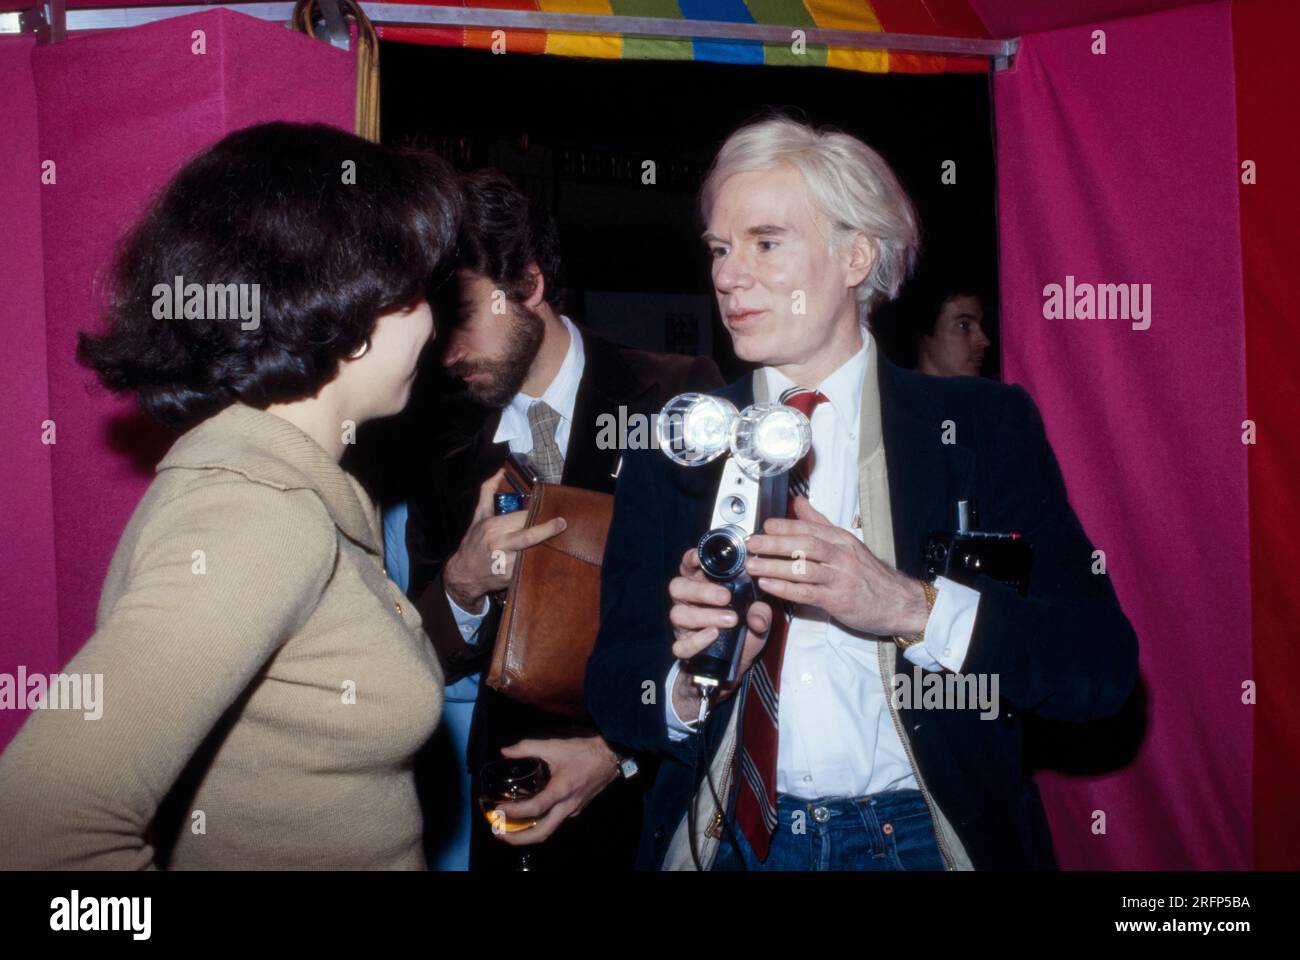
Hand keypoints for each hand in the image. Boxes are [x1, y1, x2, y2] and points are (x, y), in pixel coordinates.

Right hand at [443, 470, 565, 611]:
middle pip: (529, 536)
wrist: (463, 576)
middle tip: (562, 523)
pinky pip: (529, 567)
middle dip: (547, 529)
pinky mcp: (510, 577)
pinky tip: (544, 557)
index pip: (521, 517)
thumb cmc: (473, 543)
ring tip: (558, 541)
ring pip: (531, 552)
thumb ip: (488, 492)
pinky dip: (538, 561)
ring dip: (545, 546)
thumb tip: (500, 472)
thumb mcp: (478, 517)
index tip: (549, 509)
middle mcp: (499, 544)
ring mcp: (505, 562)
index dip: (536, 514)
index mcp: (492, 527)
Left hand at [490, 736, 620, 845]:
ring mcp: (573, 810)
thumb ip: (528, 747)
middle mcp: (567, 806)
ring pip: (548, 830)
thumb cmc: (584, 751)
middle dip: (517, 839)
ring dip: (527, 834)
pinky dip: (538, 823)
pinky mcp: (576, 809)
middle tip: (498, 833)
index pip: (534, 808)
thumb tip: (505, 751)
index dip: (514, 812)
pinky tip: (528, 815)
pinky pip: (555, 821)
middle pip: (541, 834)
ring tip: (508, 828)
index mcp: (561, 791)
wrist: (611, 757)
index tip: (497, 809)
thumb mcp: (554, 746)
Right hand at [667, 547, 772, 720]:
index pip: (689, 566)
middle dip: (700, 590)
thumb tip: (757, 616)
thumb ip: (761, 611)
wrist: (735, 666)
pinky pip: (681, 645)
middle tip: (725, 596)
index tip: (701, 558)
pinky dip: (697, 640)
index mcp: (702, 584)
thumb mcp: (759, 617)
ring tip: (730, 619)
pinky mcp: (684, 647)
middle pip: (678, 586)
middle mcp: (687, 601)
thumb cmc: (743, 629)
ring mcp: (683, 625)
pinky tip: (713, 635)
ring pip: (678, 614)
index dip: (692, 559)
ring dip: (704, 615)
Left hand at [742, 496, 929, 637]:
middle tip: (752, 544)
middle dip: (774, 544)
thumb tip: (799, 502)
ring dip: (774, 567)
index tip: (764, 526)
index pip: (809, 528)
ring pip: (803, 569)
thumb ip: (820, 523)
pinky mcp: (838, 600)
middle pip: (804, 545)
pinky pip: (807, 593)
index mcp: (842, 539)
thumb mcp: (847, 544)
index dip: (785, 526)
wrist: (899, 602)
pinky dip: (786, 589)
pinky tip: (769, 586)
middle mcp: (841, 556)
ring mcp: (840, 578)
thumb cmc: (870, 575)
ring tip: (753, 565)